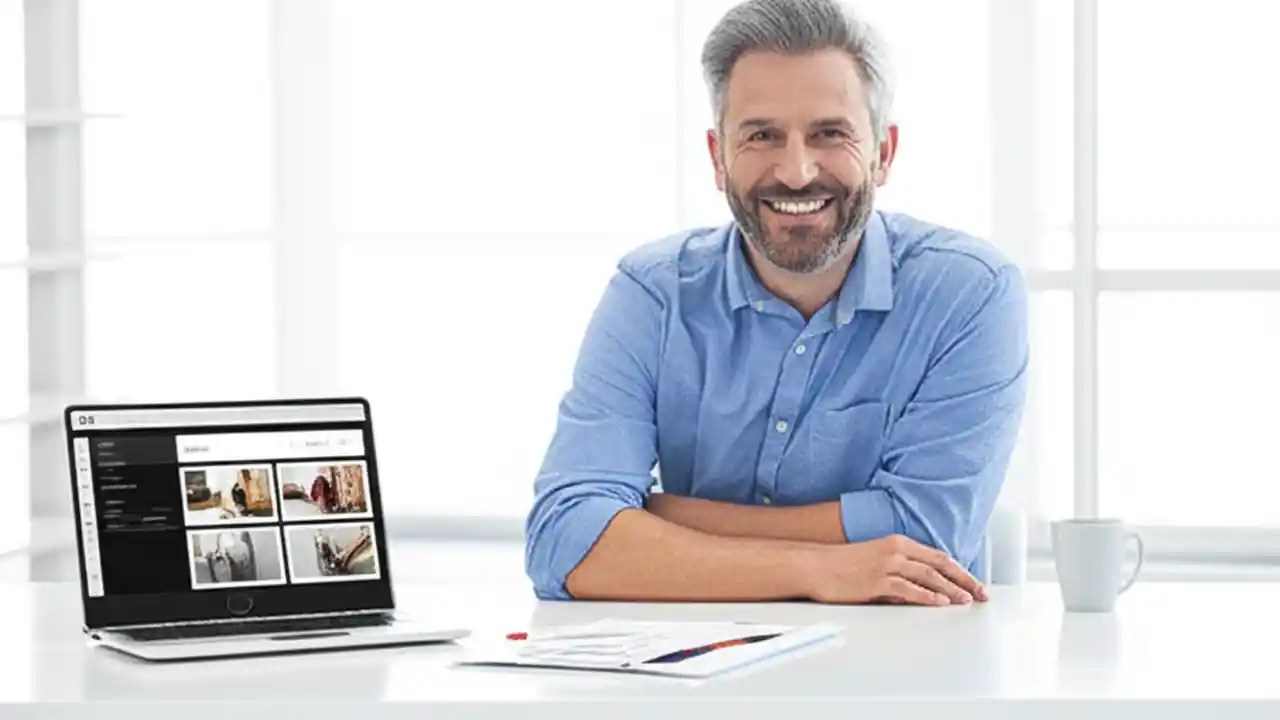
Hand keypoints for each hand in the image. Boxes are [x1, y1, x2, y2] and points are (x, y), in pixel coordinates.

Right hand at [802, 534, 986, 605]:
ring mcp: (887, 565)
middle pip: (939, 565)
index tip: (974, 583)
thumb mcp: (876, 561)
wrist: (815, 565)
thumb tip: (920, 590)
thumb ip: (900, 572)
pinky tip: (940, 603)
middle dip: (964, 579)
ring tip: (966, 600)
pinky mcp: (877, 580)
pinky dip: (928, 596)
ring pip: (928, 577)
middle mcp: (896, 550)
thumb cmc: (842, 566)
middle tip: (981, 593)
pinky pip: (909, 589)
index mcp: (898, 543)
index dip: (959, 570)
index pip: (937, 556)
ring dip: (951, 589)